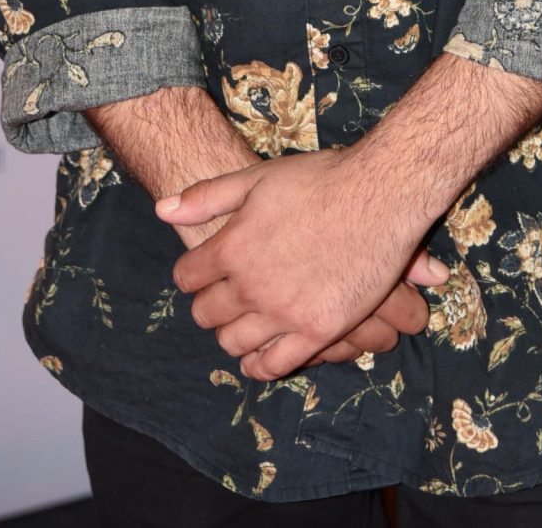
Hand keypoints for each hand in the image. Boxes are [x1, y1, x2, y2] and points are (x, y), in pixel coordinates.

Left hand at [158, 147, 445, 380]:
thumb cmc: (319, 179)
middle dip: (209, 306)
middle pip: (207, 314)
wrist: (379, 194)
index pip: (187, 278)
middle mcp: (251, 286)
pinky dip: (260, 365)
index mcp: (232, 247)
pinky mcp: (317, 331)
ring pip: (235, 342)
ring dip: (231, 334)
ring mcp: (283, 312)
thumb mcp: (257, 177)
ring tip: (241, 323)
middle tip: (221, 298)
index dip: (192, 274)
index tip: (202, 272)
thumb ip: (207, 196)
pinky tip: (260, 357)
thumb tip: (162, 210)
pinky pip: (275, 364)